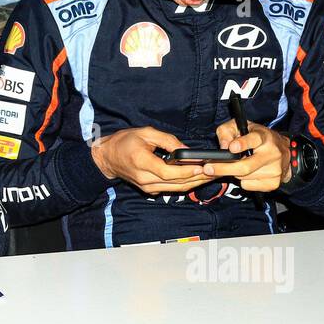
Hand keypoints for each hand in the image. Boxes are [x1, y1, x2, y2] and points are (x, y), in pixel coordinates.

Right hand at [90, 126, 214, 193]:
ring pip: (176, 189)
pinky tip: (197, 178)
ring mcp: (146, 187)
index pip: (168, 172)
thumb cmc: (125, 142)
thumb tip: (186, 150)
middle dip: (198, 178)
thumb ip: (167, 140)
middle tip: (215, 171)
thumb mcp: (146, 133)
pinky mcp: (149, 190)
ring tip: (211, 176)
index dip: (186, 171)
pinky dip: (185, 184)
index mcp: (142, 162)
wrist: (107, 157)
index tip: (202, 166)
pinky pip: (171, 189)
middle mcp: (144, 179)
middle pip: (176, 183)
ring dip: (195, 183)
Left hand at [208, 120, 292, 191]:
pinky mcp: (273, 183)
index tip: (232, 148)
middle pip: (246, 166)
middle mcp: (272, 153)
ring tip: (233, 166)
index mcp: (264, 136)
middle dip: (224, 168)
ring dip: (233, 174)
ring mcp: (275, 169)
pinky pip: (249, 186)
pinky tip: (246, 173)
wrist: (281, 151)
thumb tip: (224, 146)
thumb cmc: (256, 137)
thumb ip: (227, 132)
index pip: (254, 139)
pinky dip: (242, 181)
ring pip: (245, 177)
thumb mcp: (240, 127)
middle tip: (208, 169)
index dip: (243, 144)